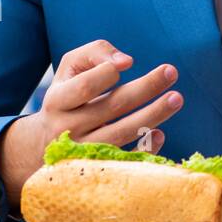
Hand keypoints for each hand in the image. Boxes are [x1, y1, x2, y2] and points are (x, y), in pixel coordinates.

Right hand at [0, 39, 182, 208]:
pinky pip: (124, 160)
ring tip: (176, 98)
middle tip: (171, 71)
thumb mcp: (71, 68)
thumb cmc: (67, 95)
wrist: (45, 142)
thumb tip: (125, 61)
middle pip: (111, 107)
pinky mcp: (98, 168)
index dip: (107, 72)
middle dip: (145, 88)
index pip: (85, 86)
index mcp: (58, 101)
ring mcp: (82, 152)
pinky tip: (160, 133)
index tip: (129, 62)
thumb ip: (95, 53)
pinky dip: (145, 149)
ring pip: (121, 133)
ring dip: (153, 115)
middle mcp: (68, 128)